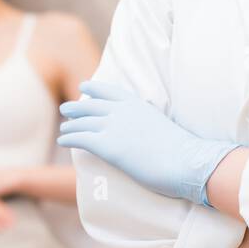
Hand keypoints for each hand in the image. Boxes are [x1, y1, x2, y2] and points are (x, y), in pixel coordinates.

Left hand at [58, 80, 244, 206]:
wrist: (186, 161)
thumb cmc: (182, 151)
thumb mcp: (163, 127)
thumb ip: (149, 124)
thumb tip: (147, 134)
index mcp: (138, 105)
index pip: (111, 92)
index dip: (95, 89)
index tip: (84, 86)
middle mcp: (123, 111)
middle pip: (92, 106)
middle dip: (77, 107)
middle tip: (66, 108)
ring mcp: (114, 127)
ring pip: (84, 122)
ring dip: (70, 125)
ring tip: (63, 128)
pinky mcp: (108, 146)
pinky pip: (81, 139)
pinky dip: (69, 138)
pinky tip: (62, 140)